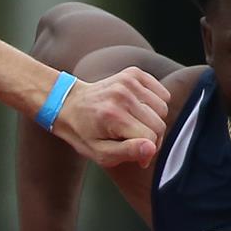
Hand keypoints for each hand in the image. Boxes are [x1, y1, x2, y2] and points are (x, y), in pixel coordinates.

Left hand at [49, 66, 168, 168]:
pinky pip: (162, 94)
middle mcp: (122, 96)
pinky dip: (155, 105)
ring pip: (163, 108)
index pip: (150, 137)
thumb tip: (151, 149)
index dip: (147, 151)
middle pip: (159, 123)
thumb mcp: (99, 152)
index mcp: (113, 116)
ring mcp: (129, 82)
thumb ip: (126, 152)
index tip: (139, 157)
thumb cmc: (83, 132)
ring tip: (134, 125)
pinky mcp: (134, 73)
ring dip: (154, 120)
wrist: (67, 104)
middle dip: (152, 138)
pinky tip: (138, 110)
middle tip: (136, 142)